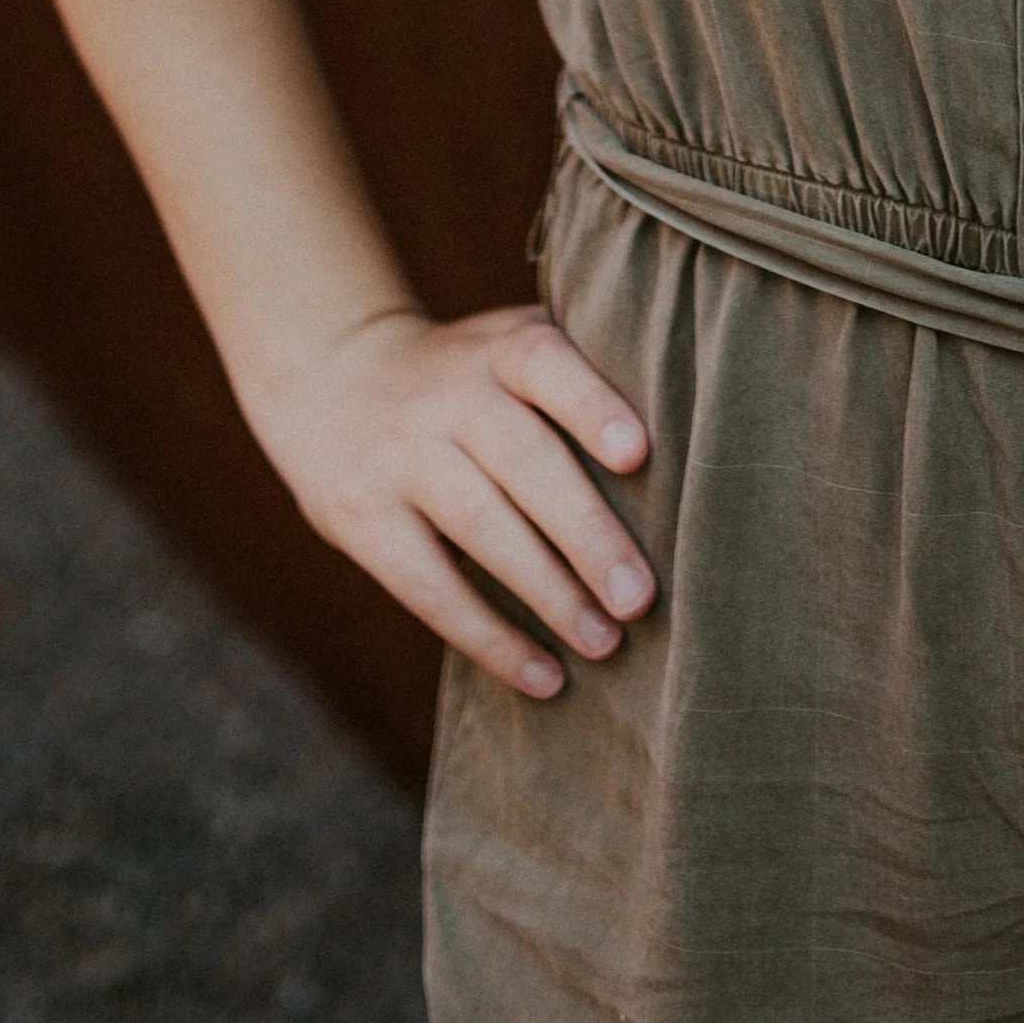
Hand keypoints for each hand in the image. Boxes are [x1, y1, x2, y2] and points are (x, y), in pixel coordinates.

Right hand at [248, 302, 654, 697]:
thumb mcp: (510, 347)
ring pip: (479, 526)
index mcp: (499, 347)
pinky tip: (544, 676)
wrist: (331, 375)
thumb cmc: (469, 377)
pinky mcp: (362, 518)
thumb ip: (579, 382)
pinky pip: (428, 586)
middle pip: (523, 461)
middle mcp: (448, 393)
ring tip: (606, 643)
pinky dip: (489, 637)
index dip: (591, 405)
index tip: (638, 454)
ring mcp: (401, 455)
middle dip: (586, 534)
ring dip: (547, 593)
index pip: (545, 363)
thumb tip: (693, 452)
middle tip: (642, 598)